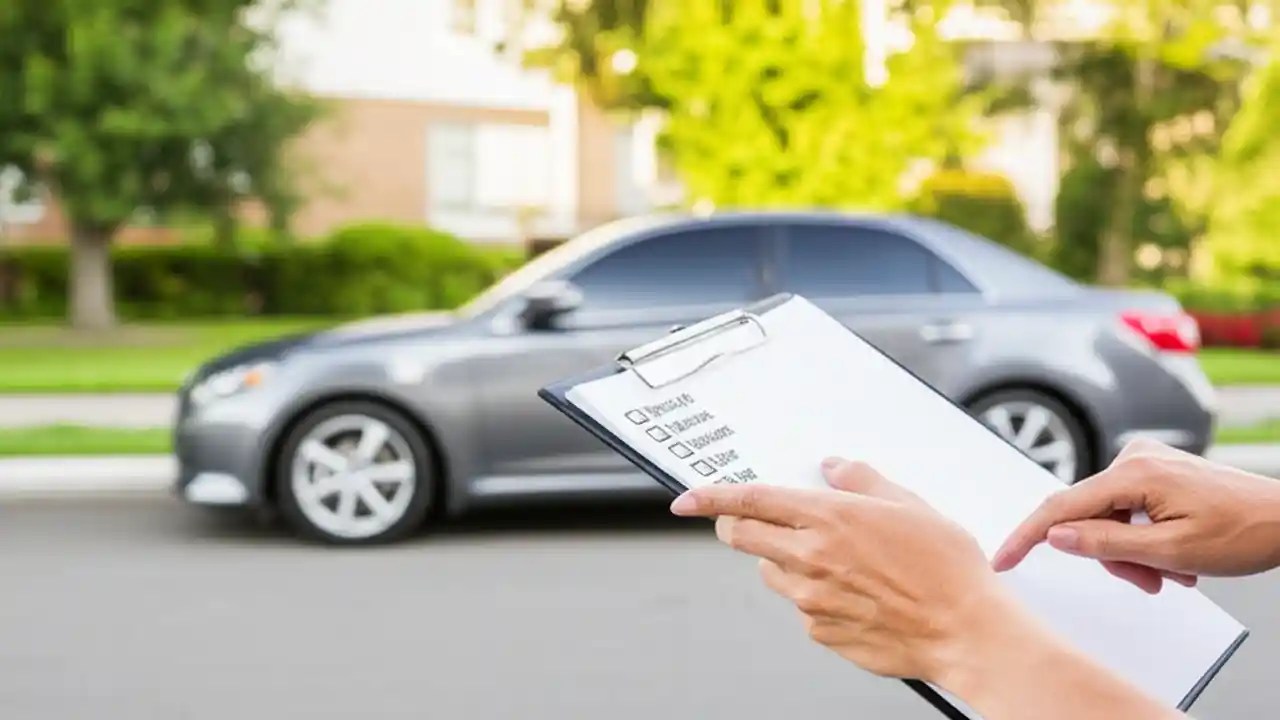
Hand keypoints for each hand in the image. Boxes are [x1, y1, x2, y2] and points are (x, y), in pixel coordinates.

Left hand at [669, 458, 1015, 684]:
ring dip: (786, 562)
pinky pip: (801, 609)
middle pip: (742, 536)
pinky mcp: (821, 631)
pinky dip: (816, 598)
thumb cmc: (947, 570)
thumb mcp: (910, 505)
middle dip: (740, 525)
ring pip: (771, 573)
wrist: (966, 630)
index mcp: (829, 518)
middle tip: (759, 522)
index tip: (686, 498)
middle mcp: (811, 558)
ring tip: (838, 563)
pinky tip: (856, 594)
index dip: (711, 497)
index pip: (750, 500)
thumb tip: (835, 468)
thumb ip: (863, 481)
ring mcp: (812, 599)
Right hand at [993, 439, 1279, 592]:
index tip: (1003, 559)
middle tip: (1151, 582)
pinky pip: (1127, 508)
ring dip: (1132, 551)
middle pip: (1090, 516)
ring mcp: (1145, 461)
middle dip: (1112, 555)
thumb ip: (1107, 543)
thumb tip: (1055, 535)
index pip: (1062, 507)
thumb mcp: (1172, 551)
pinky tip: (1173, 552)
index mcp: (1136, 473)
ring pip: (1109, 517)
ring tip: (1173, 572)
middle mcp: (1135, 457)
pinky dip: (1143, 536)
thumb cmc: (1244, 532)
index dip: (1028, 536)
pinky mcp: (1155, 469)